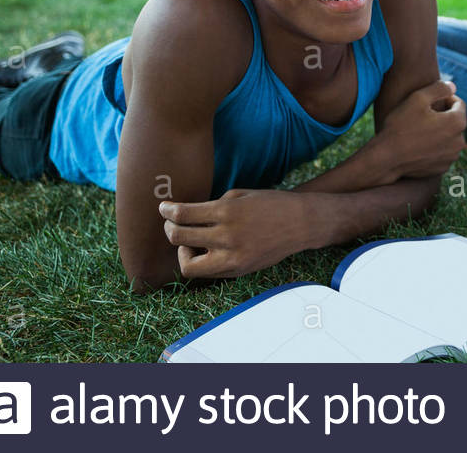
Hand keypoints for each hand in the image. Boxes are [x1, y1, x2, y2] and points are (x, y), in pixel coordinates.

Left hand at [160, 189, 305, 279]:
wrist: (302, 223)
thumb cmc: (271, 204)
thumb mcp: (240, 195)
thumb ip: (212, 205)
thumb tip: (187, 216)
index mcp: (227, 211)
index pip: (182, 215)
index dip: (167, 210)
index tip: (164, 208)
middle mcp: (227, 235)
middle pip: (178, 238)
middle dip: (169, 229)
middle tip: (172, 224)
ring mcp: (233, 257)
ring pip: (188, 266)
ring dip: (182, 252)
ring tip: (191, 242)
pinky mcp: (239, 270)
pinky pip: (208, 271)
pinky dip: (202, 261)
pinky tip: (209, 249)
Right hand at [374, 78, 466, 178]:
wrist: (386, 158)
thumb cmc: (400, 126)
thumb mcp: (417, 98)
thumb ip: (439, 88)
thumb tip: (453, 87)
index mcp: (457, 122)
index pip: (459, 104)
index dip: (445, 98)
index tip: (430, 100)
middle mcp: (459, 142)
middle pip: (456, 121)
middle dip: (444, 116)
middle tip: (423, 114)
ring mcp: (451, 157)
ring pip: (450, 137)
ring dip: (441, 131)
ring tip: (421, 129)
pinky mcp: (443, 168)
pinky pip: (443, 152)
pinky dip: (436, 146)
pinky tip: (420, 144)